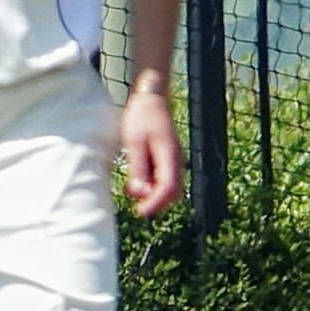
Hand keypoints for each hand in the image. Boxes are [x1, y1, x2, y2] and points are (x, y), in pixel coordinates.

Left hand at [118, 73, 187, 220]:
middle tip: (136, 208)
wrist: (151, 98)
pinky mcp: (168, 158)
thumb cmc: (141, 117)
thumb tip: (140, 192)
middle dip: (156, 202)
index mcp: (170, 156)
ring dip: (153, 194)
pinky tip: (135, 183)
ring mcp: (174, 159)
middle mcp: (176, 160)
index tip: (140, 212)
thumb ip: (138, 167)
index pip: (169, 188)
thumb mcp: (134, 142)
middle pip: (172, 192)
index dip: (155, 203)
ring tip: (133, 193)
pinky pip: (164, 178)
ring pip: (169, 186)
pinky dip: (152, 185)